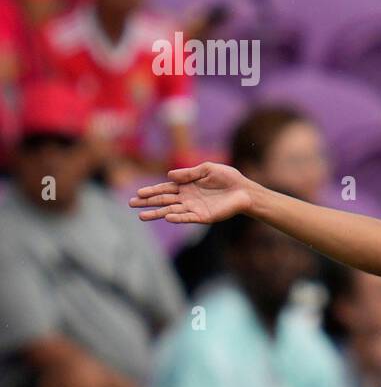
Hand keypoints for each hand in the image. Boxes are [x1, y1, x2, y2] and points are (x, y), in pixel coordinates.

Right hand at [130, 162, 256, 223]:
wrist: (244, 190)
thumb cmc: (228, 178)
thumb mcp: (207, 169)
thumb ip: (189, 173)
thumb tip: (170, 175)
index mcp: (186, 186)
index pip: (165, 189)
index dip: (151, 191)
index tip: (138, 193)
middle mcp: (187, 198)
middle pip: (163, 200)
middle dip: (147, 202)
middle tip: (131, 204)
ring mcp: (194, 208)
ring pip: (171, 211)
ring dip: (157, 213)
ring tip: (142, 216)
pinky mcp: (203, 216)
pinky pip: (188, 217)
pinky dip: (177, 217)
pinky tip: (167, 217)